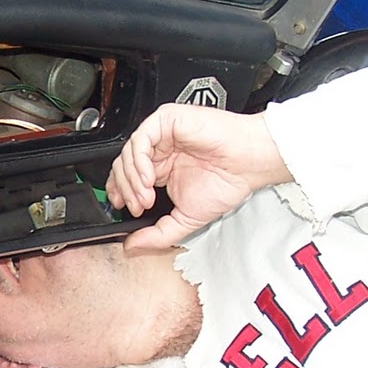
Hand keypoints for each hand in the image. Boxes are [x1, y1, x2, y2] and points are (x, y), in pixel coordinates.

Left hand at [106, 105, 290, 249]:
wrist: (248, 164)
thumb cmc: (226, 183)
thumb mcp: (185, 219)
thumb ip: (157, 234)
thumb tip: (132, 246)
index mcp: (161, 168)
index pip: (126, 176)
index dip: (119, 192)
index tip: (121, 208)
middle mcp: (159, 150)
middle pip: (122, 166)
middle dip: (126, 190)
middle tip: (138, 207)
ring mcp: (161, 134)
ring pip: (128, 153)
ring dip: (132, 180)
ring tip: (147, 196)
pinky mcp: (166, 120)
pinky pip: (140, 139)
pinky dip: (139, 162)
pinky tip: (150, 179)